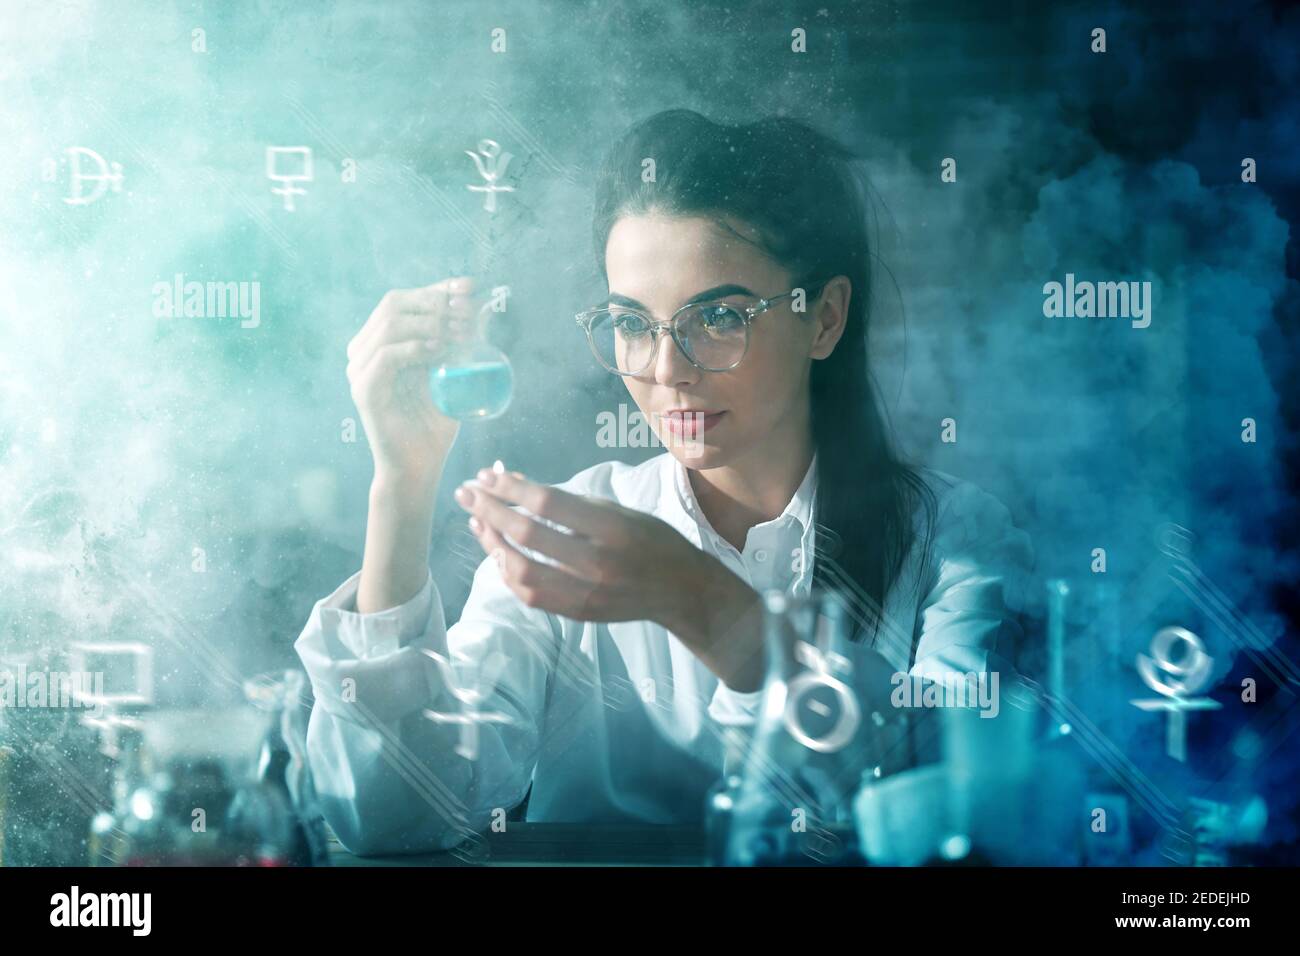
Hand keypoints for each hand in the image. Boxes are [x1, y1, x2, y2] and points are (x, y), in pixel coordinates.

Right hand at [345, 276, 480, 483]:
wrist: (419, 465)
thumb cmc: (435, 421)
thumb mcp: (452, 374)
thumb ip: (459, 343)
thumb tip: (481, 309)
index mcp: (382, 341)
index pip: (406, 300)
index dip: (438, 287)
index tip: (470, 285)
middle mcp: (365, 350)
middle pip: (394, 303)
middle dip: (435, 301)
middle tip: (467, 312)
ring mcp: (359, 369)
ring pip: (390, 324)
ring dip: (429, 322)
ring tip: (459, 332)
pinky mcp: (363, 390)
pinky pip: (385, 356)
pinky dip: (414, 347)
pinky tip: (439, 349)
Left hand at [454, 465, 766, 689]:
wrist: (680, 590)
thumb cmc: (650, 539)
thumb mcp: (617, 509)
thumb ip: (567, 500)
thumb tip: (514, 481)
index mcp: (612, 527)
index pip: (547, 503)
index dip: (511, 487)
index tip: (487, 475)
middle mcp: (598, 562)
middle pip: (528, 535)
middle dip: (490, 509)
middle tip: (467, 492)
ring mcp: (586, 593)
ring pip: (521, 570)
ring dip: (492, 543)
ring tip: (477, 521)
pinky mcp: (578, 613)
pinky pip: (530, 595)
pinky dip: (508, 572)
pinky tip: (498, 552)